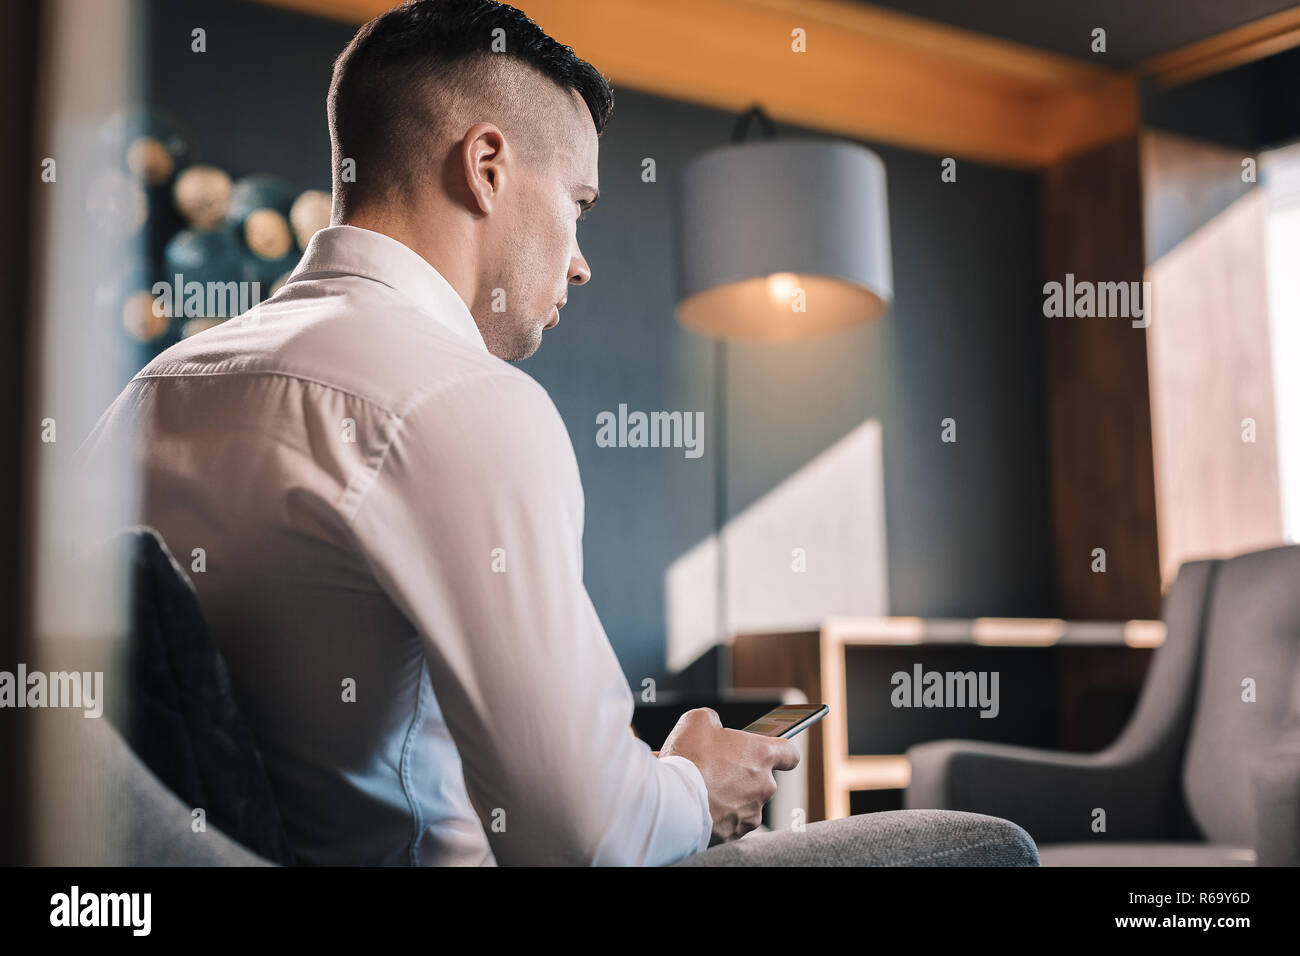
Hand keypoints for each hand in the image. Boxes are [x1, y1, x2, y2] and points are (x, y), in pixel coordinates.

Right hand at [657, 707, 799, 845]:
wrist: (672, 800)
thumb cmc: (688, 758)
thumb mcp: (698, 720)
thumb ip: (715, 720)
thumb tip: (713, 727)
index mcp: (762, 755)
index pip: (790, 754)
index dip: (782, 752)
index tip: (772, 752)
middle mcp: (764, 786)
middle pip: (761, 779)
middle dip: (741, 775)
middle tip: (715, 768)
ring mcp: (751, 813)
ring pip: (745, 802)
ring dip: (729, 796)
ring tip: (701, 789)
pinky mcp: (735, 834)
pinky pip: (730, 822)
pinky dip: (717, 816)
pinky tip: (697, 806)